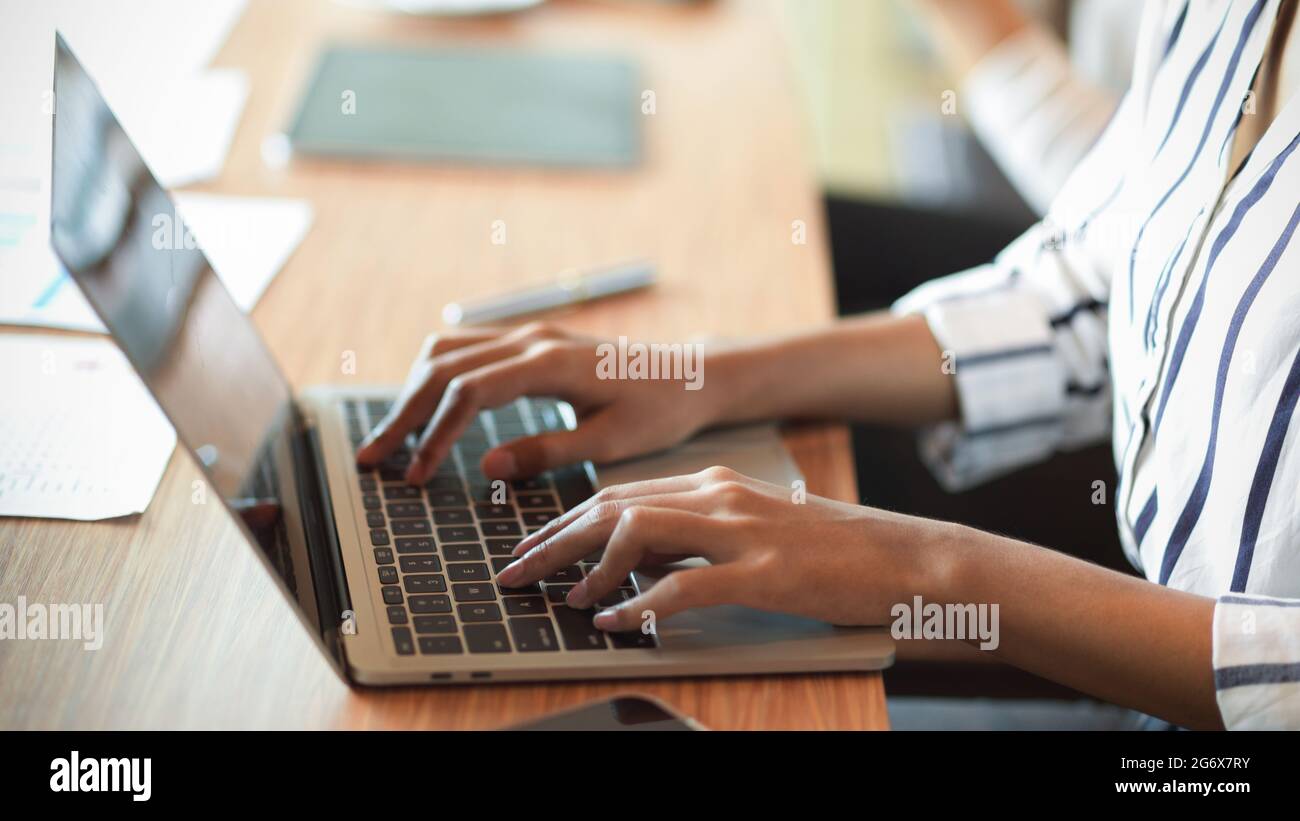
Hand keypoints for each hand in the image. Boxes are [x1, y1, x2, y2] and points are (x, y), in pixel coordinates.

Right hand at [355, 323, 724, 483]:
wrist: (691, 374)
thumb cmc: (659, 410)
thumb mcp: (610, 442)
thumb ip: (547, 453)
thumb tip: (483, 466)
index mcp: (551, 365)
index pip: (469, 392)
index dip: (434, 435)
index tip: (415, 476)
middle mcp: (532, 339)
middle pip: (443, 368)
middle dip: (404, 415)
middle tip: (375, 459)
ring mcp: (528, 334)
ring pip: (446, 350)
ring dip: (412, 392)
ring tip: (391, 438)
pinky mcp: (529, 340)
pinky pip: (466, 348)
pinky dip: (435, 376)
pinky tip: (425, 408)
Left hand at [495, 466, 949, 630]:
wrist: (906, 557)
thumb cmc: (831, 551)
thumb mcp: (753, 532)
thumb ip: (696, 541)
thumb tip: (637, 568)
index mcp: (715, 484)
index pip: (619, 494)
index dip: (565, 522)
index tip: (529, 547)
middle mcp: (720, 496)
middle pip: (614, 507)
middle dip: (555, 539)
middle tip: (514, 570)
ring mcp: (743, 532)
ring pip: (640, 533)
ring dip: (590, 567)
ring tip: (562, 596)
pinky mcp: (767, 572)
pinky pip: (687, 587)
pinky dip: (642, 605)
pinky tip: (616, 621)